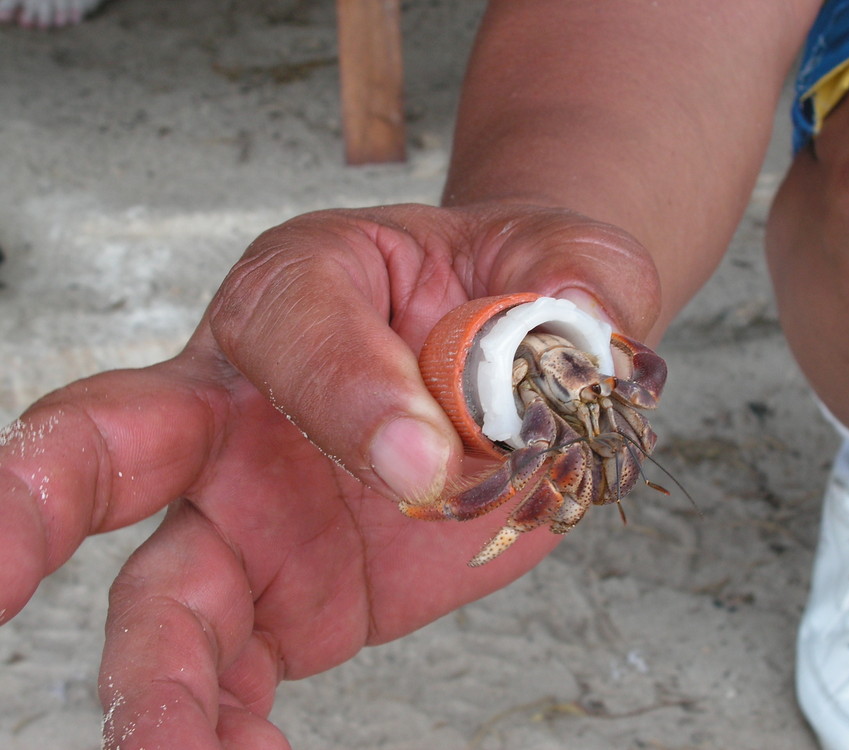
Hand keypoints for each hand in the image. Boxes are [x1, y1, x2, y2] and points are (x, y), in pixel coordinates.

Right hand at [0, 203, 659, 748]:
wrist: (509, 350)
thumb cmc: (511, 287)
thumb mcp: (561, 260)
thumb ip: (576, 281)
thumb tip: (577, 329)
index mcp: (302, 292)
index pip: (291, 335)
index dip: (351, 398)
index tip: (429, 462)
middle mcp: (240, 400)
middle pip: (108, 442)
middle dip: (37, 502)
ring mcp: (248, 508)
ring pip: (161, 593)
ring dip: (150, 679)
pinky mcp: (285, 593)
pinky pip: (231, 666)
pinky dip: (224, 725)